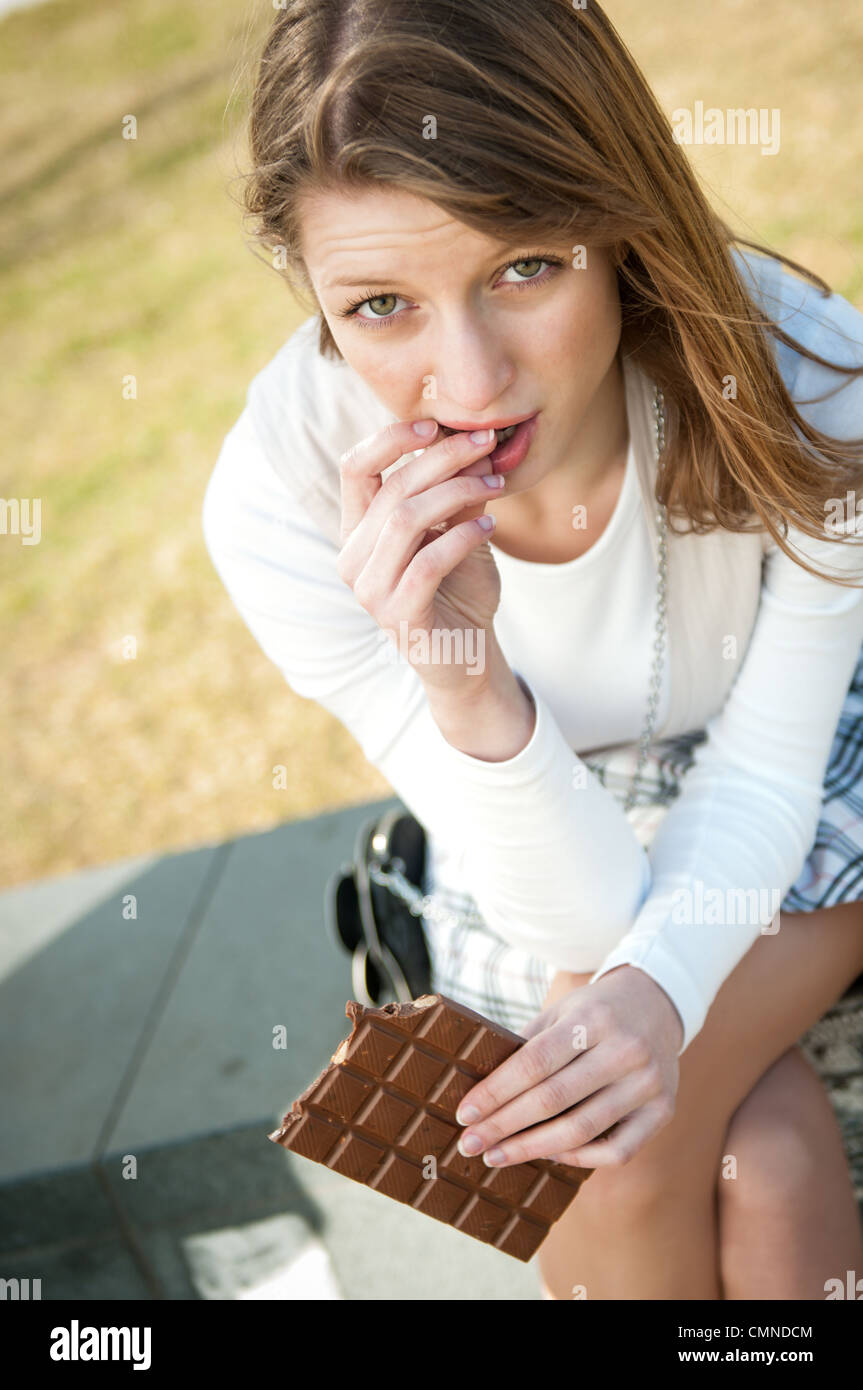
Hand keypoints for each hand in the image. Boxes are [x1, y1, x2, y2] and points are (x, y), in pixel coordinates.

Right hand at [336, 419, 504, 692]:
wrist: (466, 655)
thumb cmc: (458, 588)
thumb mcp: (459, 530)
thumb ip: (458, 494)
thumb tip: (475, 444)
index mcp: (357, 530)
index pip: (355, 468)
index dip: (390, 439)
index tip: (435, 425)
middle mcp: (352, 558)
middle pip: (391, 489)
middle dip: (443, 460)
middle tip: (485, 445)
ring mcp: (370, 590)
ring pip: (405, 520)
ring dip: (456, 494)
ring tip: (494, 487)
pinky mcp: (398, 616)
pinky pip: (426, 563)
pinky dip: (461, 537)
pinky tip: (490, 528)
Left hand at [454, 966, 683, 1168]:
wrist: (657, 1003)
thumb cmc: (595, 1011)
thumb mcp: (561, 1012)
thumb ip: (527, 1045)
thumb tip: (480, 1089)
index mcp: (593, 1018)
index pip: (535, 1062)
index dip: (496, 1091)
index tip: (465, 1114)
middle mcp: (625, 1050)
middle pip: (553, 1100)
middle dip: (504, 1126)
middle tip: (470, 1144)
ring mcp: (648, 1083)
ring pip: (581, 1131)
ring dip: (531, 1149)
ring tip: (497, 1155)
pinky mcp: (663, 1110)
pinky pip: (616, 1151)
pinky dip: (578, 1158)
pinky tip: (549, 1155)